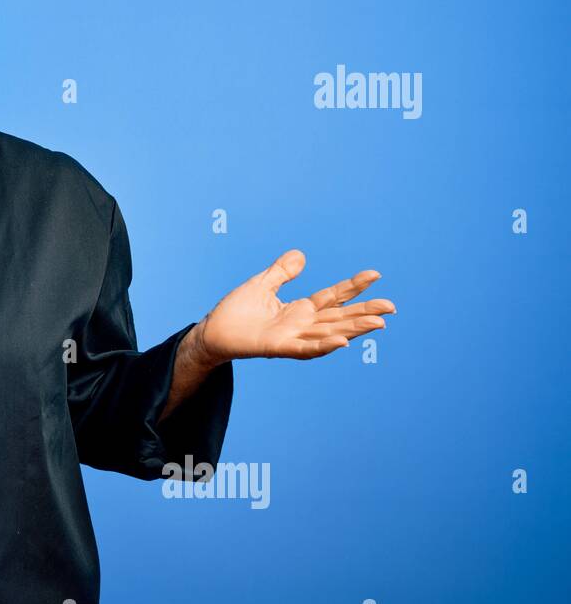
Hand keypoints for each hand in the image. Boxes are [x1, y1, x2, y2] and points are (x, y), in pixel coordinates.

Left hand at [195, 249, 395, 362]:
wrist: (212, 332)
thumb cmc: (235, 311)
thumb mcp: (262, 285)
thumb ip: (282, 272)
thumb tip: (301, 255)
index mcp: (300, 309)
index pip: (333, 297)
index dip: (354, 287)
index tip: (376, 275)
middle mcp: (302, 325)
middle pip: (340, 318)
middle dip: (365, 313)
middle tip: (392, 307)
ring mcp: (292, 338)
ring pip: (330, 333)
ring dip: (354, 330)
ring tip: (379, 323)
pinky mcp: (278, 348)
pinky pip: (306, 349)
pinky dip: (324, 345)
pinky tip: (343, 342)